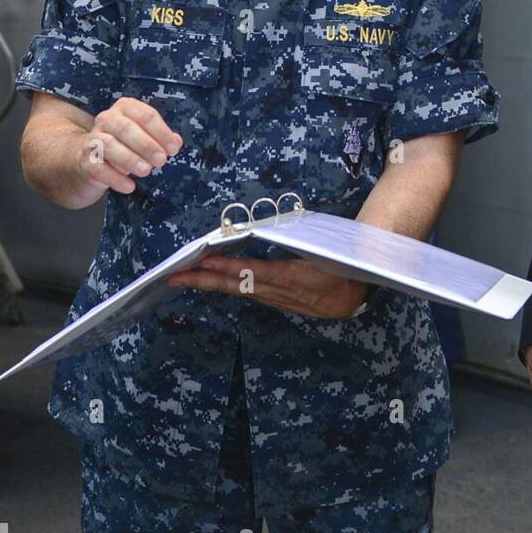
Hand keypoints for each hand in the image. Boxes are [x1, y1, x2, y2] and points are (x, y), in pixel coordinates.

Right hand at [78, 97, 182, 199]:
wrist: (87, 159)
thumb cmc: (122, 144)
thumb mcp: (142, 137)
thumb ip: (159, 138)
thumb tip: (175, 142)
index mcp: (125, 108)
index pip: (145, 115)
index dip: (161, 132)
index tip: (173, 149)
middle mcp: (107, 119)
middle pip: (126, 128)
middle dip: (146, 145)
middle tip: (161, 160)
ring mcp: (93, 138)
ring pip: (109, 145)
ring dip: (130, 158)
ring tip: (146, 171)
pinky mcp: (84, 160)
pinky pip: (98, 167)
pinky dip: (115, 178)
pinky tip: (129, 186)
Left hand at [167, 255, 368, 319]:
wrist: (356, 295)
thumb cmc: (341, 264)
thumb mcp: (321, 251)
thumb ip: (294, 242)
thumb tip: (261, 231)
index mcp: (287, 277)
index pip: (246, 272)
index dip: (221, 267)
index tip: (199, 262)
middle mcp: (276, 291)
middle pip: (234, 286)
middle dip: (203, 281)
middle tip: (175, 277)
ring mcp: (277, 298)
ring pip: (238, 290)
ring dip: (212, 284)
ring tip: (188, 277)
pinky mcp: (279, 301)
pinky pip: (249, 292)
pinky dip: (230, 286)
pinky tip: (217, 281)